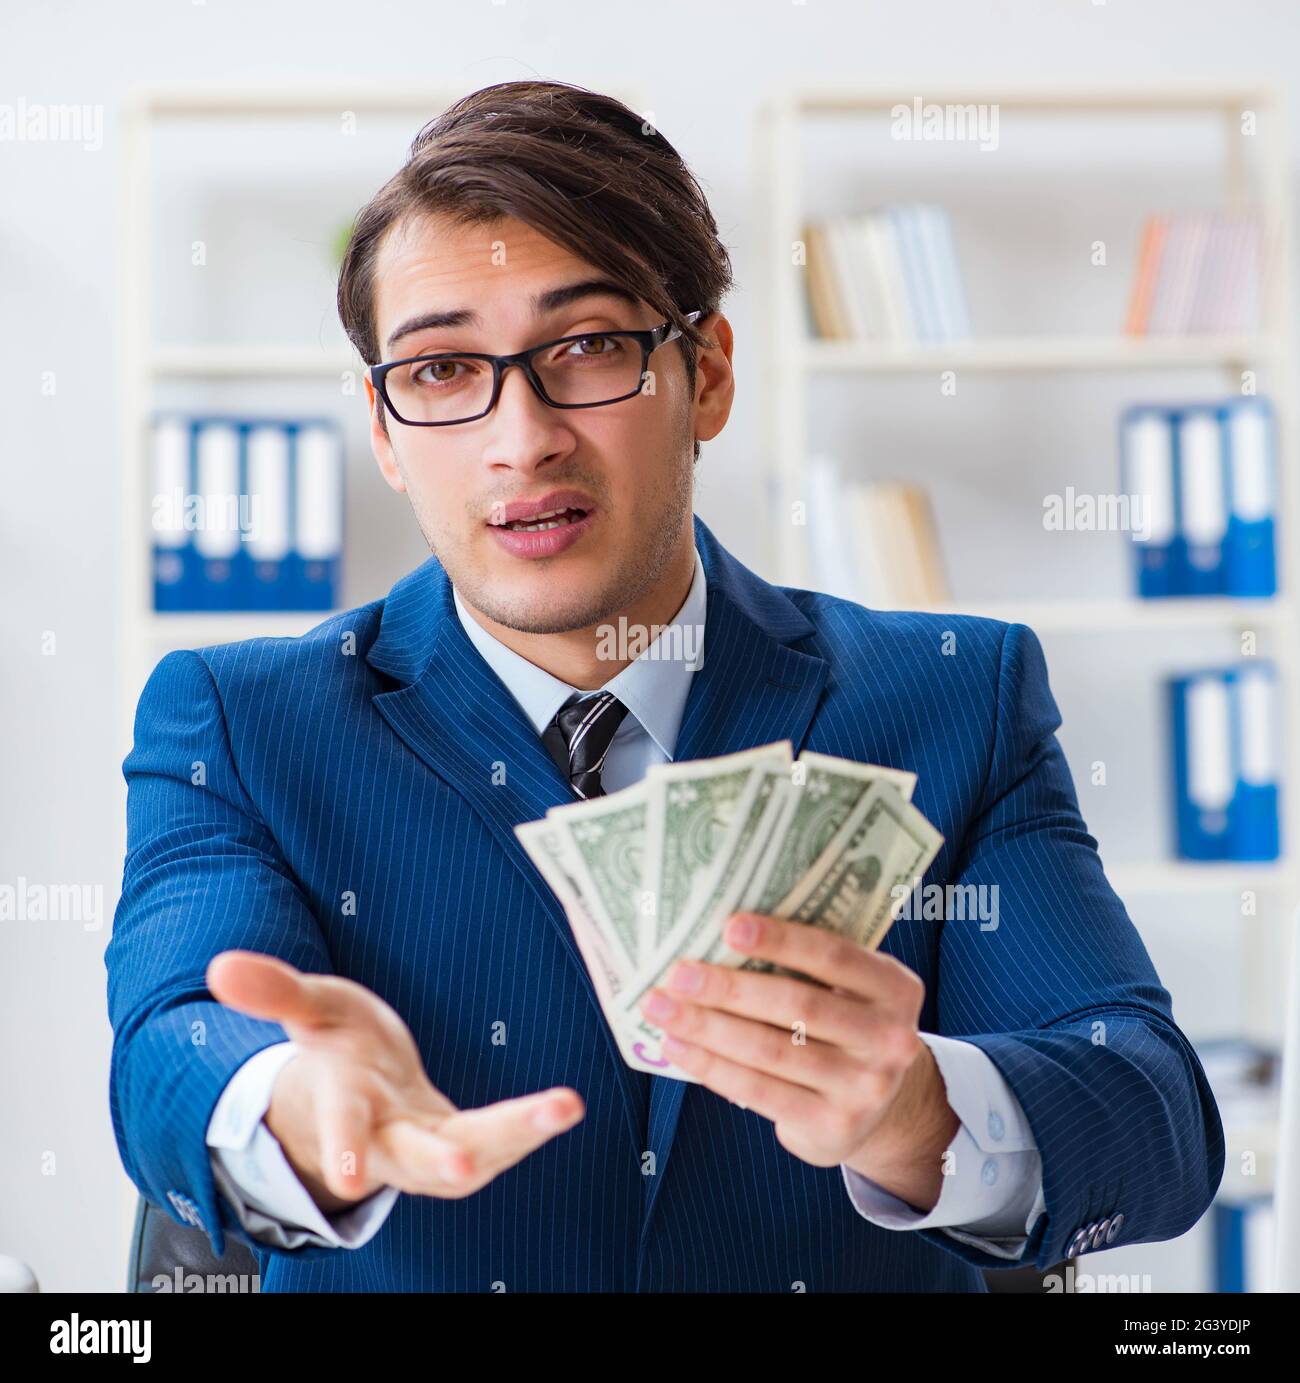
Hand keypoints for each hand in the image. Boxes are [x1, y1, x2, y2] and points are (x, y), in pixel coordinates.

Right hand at [207, 951, 583, 1214]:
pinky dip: (529, 1127)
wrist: (361, 1097)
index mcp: (343, 1102)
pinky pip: (499, 1143)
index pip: (341, 1124)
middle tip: (464, 1165)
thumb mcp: (309, 1009)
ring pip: (470, 1156)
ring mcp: (427, 1146)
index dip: (342, 1146)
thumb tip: (221, 966)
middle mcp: (386, 1137)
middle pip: (413, 1157)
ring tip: (562, 1108)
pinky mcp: (462, 1142)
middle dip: (439, 1161)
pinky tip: (564, 1107)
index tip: (345, 1174)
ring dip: (515, 1136)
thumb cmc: (336, 1048)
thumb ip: (273, 991)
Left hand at [637, 914, 957, 1209]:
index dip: (781, 939)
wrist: (881, 1108)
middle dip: (729, 987)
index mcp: (895, 988)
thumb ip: (810, 966)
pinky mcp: (832, 1126)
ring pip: (771, 1051)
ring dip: (707, 1027)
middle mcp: (890, 1038)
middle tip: (676, 972)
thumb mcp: (852, 990)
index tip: (728, 926)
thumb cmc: (845, 1025)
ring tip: (661, 1008)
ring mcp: (864, 1088)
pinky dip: (711, 1066)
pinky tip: (677, 1046)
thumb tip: (717, 935)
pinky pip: (759, 1091)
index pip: (834, 956)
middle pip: (797, 1005)